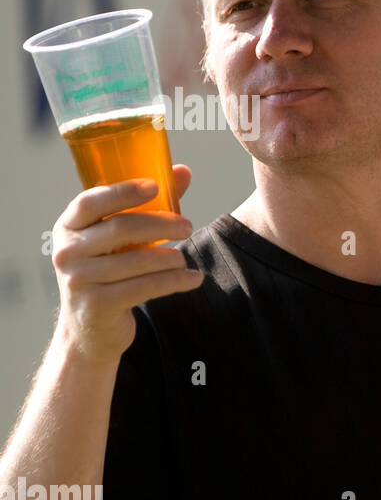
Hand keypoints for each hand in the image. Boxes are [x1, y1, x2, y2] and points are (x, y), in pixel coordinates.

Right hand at [51, 165, 200, 365]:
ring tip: (184, 260)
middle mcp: (66, 251)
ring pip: (137, 261)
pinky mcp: (97, 305)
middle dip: (162, 225)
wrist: (90, 329)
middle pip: (121, 228)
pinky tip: (193, 278)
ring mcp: (78, 280)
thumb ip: (149, 206)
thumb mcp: (121, 240)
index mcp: (68, 227)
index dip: (123, 191)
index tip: (156, 186)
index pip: (91, 201)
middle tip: (188, 226)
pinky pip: (146, 287)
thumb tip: (183, 171)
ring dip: (171, 258)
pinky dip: (176, 281)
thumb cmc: (110, 272)